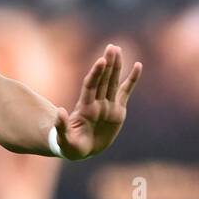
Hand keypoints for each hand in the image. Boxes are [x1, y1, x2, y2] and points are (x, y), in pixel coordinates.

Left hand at [54, 44, 141, 158]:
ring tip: (117, 49)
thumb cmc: (69, 146)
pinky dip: (132, 80)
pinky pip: (126, 92)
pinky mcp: (118, 111)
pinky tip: (138, 65)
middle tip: (111, 47)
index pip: (91, 86)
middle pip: (103, 80)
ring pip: (113, 82)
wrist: (80, 150)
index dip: (96, 74)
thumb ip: (61, 126)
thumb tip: (59, 111)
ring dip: (116, 66)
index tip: (101, 61)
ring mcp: (107, 106)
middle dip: (107, 64)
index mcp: (84, 109)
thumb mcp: (63, 140)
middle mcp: (96, 103)